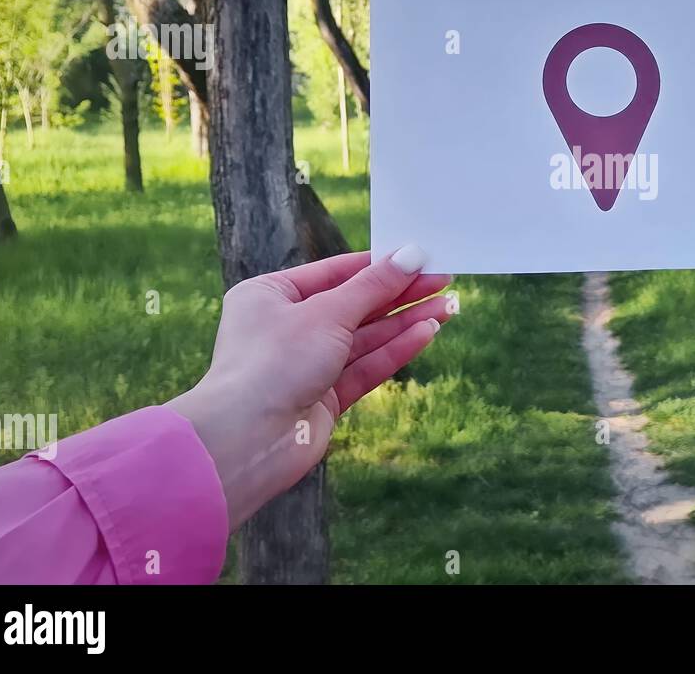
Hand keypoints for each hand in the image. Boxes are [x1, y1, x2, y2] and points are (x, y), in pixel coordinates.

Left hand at [167, 246, 452, 529]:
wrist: (247, 440)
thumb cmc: (274, 362)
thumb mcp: (328, 312)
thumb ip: (374, 286)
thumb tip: (412, 254)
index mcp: (271, 295)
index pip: (335, 272)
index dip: (380, 265)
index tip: (420, 258)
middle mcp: (287, 327)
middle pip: (355, 305)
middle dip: (400, 295)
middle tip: (444, 281)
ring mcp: (306, 364)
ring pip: (365, 338)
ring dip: (405, 323)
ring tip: (447, 307)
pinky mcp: (324, 397)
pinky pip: (365, 367)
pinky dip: (395, 350)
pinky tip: (427, 333)